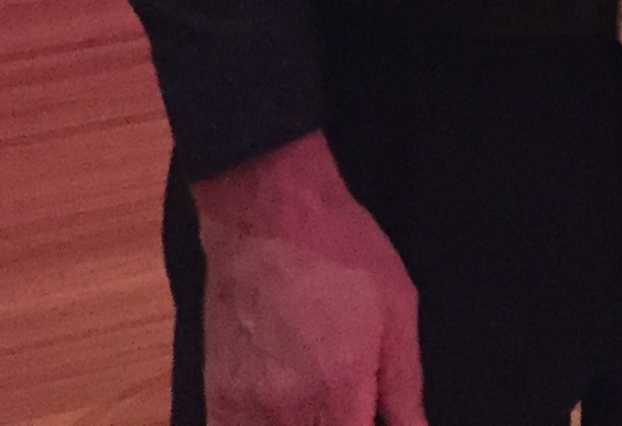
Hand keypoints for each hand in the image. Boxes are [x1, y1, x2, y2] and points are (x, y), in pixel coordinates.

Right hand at [192, 132, 425, 425]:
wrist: (267, 216)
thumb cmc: (342, 254)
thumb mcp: (397, 312)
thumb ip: (405, 387)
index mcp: (338, 394)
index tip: (374, 415)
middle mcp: (285, 414)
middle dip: (341, 423)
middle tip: (356, 403)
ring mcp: (243, 410)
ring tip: (324, 403)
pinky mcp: (216, 397)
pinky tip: (286, 412)